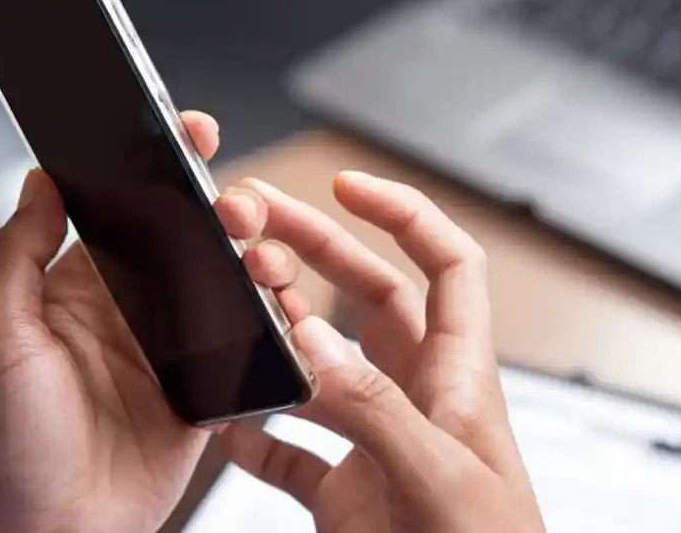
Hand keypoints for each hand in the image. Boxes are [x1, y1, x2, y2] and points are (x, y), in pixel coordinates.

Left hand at [0, 111, 294, 532]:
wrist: (61, 532)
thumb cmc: (14, 446)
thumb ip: (16, 255)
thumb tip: (40, 179)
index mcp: (81, 286)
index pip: (128, 207)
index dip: (162, 165)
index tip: (189, 132)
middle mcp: (133, 308)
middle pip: (192, 236)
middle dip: (225, 208)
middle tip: (238, 206)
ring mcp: (175, 347)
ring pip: (230, 282)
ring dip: (257, 260)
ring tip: (263, 261)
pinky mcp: (209, 388)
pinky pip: (251, 341)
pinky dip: (274, 319)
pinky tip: (282, 306)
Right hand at [213, 173, 544, 531]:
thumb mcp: (438, 482)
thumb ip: (374, 409)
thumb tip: (311, 340)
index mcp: (459, 380)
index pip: (448, 265)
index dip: (406, 214)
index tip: (347, 184)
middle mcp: (417, 401)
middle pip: (371, 297)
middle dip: (317, 249)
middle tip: (256, 219)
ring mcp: (379, 446)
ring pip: (323, 364)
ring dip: (279, 328)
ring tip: (232, 296)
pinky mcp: (348, 496)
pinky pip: (292, 449)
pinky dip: (254, 429)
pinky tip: (221, 417)